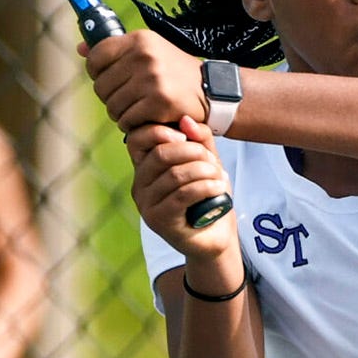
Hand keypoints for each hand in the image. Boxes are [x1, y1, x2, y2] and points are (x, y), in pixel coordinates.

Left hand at [81, 31, 205, 131]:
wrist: (211, 91)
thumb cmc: (174, 72)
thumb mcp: (149, 51)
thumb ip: (115, 50)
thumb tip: (80, 48)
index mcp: (140, 40)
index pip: (96, 57)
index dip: (96, 72)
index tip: (108, 78)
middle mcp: (144, 56)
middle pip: (101, 86)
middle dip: (110, 97)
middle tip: (126, 99)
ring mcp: (152, 79)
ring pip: (112, 106)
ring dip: (120, 113)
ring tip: (136, 108)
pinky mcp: (159, 102)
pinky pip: (126, 120)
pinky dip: (131, 124)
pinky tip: (144, 118)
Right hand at [125, 117, 237, 256]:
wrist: (215, 237)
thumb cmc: (208, 197)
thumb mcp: (207, 162)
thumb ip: (199, 140)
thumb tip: (185, 120)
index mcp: (145, 168)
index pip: (137, 139)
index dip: (161, 131)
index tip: (187, 138)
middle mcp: (138, 185)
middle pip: (160, 154)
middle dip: (193, 152)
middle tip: (212, 162)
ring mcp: (146, 205)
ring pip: (174, 175)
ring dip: (204, 171)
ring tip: (220, 178)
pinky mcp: (159, 221)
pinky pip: (182, 194)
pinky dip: (205, 187)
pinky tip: (219, 189)